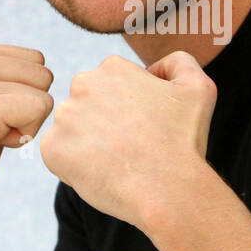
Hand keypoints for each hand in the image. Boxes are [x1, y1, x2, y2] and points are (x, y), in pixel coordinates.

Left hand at [39, 51, 216, 229]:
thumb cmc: (184, 141)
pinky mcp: (51, 148)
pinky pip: (59, 154)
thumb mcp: (199, 87)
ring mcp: (64, 117)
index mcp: (112, 68)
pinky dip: (74, 165)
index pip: (111, 86)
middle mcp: (83, 84)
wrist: (167, 188)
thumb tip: (155, 68)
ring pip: (73, 129)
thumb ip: (179, 62)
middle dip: (103, 121)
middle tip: (129, 146)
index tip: (144, 128)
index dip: (129, 109)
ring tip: (117, 162)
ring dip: (88, 143)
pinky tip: (101, 173)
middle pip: (88, 104)